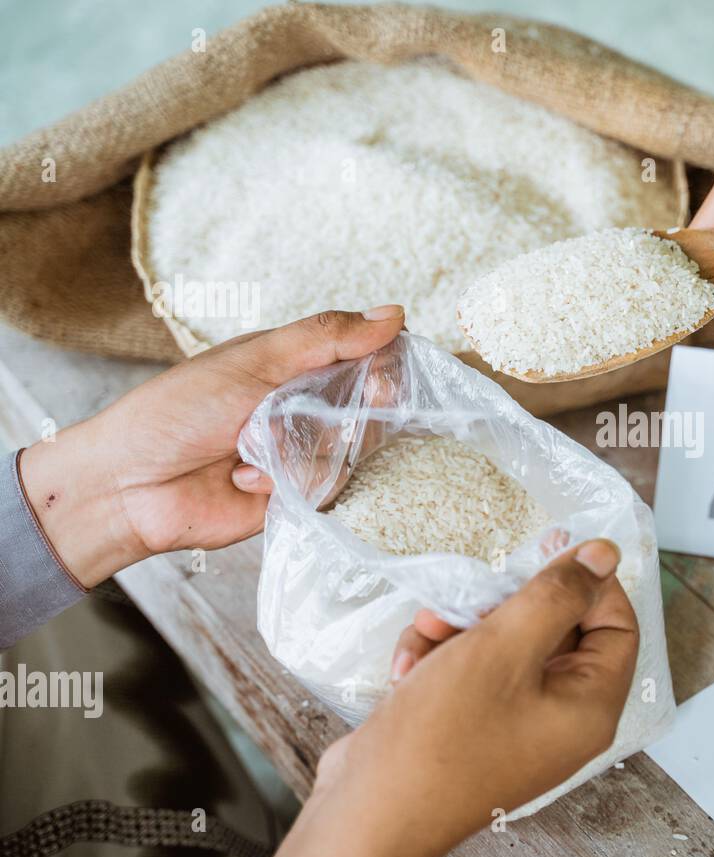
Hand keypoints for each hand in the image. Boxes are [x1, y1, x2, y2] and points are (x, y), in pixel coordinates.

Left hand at [19, 305, 405, 586]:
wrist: (129, 484)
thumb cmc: (178, 411)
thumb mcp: (255, 361)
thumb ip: (325, 338)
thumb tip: (394, 313)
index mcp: (298, 364)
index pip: (370, 357)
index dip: (386, 368)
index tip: (378, 380)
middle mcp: (309, 407)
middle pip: (373, 408)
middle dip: (346, 415)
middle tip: (313, 416)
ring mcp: (305, 452)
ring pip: (351, 451)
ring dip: (301, 452)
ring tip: (251, 450)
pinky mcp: (298, 496)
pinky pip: (328, 488)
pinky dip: (286, 484)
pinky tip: (244, 480)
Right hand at [273, 539, 637, 856]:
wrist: (368, 812)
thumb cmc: (442, 736)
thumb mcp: (504, 647)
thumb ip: (558, 594)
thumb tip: (604, 554)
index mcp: (589, 706)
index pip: (617, 625)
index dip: (588, 583)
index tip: (548, 549)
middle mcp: (560, 718)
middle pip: (557, 631)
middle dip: (507, 603)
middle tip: (476, 592)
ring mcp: (515, 725)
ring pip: (504, 645)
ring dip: (462, 626)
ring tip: (430, 627)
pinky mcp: (472, 727)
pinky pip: (470, 672)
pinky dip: (439, 657)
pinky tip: (408, 667)